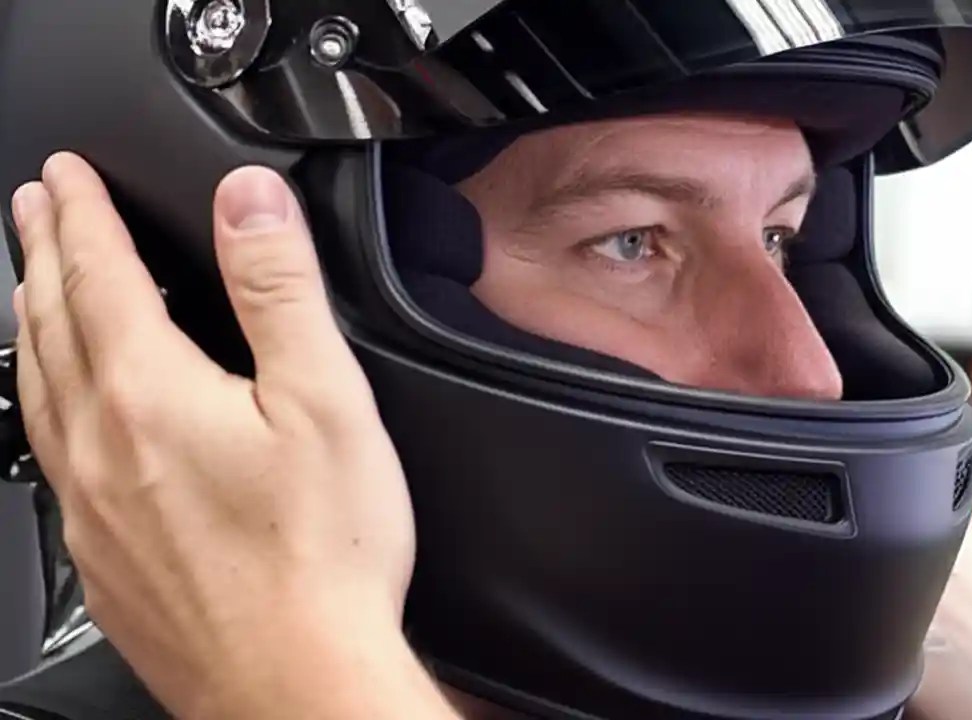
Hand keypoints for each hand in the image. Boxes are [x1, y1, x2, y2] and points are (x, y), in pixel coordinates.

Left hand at [9, 153, 421, 718]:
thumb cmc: (319, 556)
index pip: (97, 275)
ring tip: (30, 288)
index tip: (65, 174)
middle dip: (42, 254)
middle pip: (51, 325)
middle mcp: (99, 447)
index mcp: (150, 395)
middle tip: (31, 209)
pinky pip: (47, 456)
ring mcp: (89, 508)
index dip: (81, 214)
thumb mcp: (323, 400)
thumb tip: (247, 199)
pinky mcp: (100, 559)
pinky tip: (58, 414)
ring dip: (31, 323)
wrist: (294, 682)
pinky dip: (42, 404)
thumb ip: (279, 288)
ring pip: (36, 390)